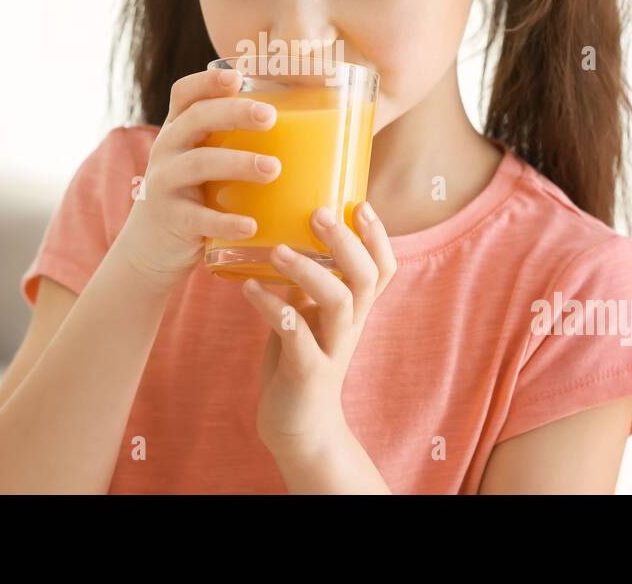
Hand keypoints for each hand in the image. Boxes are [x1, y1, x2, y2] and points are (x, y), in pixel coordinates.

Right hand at [112, 68, 280, 291]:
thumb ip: (235, 145)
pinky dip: (226, 221)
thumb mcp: (205, 164)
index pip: (185, 94)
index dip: (207, 81)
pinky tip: (252, 225)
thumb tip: (308, 135)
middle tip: (270, 117)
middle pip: (196, 119)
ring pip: (199, 164)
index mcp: (178, 131)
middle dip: (233, 113)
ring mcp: (165, 184)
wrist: (152, 249)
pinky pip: (199, 218)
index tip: (238, 76)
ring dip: (238, 163)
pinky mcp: (172, 220)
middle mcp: (167, 150)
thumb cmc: (195, 197)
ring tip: (273, 169)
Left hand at [241, 200, 397, 457]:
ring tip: (277, 250)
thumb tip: (283, 234)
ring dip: (309, 272)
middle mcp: (350, 326)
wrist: (300, 429)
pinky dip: (273, 309)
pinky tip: (249, 288)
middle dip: (347, 243)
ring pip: (338, 304)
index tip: (360, 202)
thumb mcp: (308, 316)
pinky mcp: (307, 372)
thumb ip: (303, 282)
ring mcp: (331, 350)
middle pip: (367, 279)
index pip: (383, 268)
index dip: (378, 236)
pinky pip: (296, 337)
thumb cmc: (300, 362)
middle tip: (319, 213)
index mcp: (354, 310)